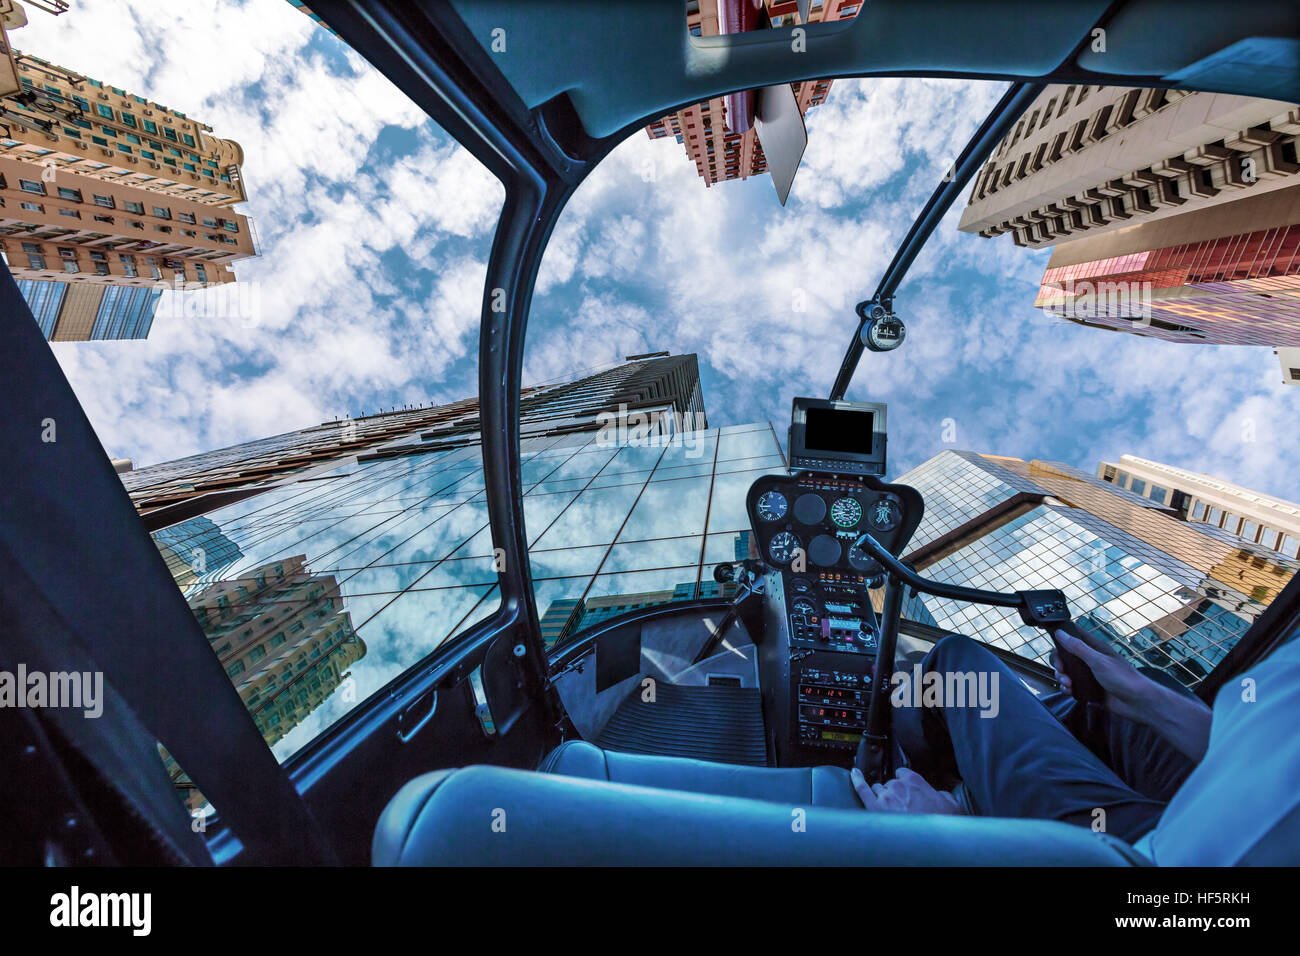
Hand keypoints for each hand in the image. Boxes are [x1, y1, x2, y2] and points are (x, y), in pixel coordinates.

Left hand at [851, 767, 964, 814]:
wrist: (931, 841)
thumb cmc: (941, 823)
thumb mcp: (951, 804)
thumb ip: (941, 793)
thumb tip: (939, 794)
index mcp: (914, 781)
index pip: (903, 772)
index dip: (904, 780)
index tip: (906, 786)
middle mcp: (897, 786)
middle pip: (890, 782)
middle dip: (895, 792)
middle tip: (903, 804)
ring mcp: (884, 797)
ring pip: (878, 789)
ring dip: (882, 795)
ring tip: (890, 807)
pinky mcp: (874, 808)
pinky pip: (862, 790)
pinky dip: (857, 781)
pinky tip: (855, 775)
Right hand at [1055, 628, 1211, 758]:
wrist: (1138, 703)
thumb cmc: (1124, 678)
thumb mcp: (1099, 661)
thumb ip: (1078, 648)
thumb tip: (1060, 633)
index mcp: (1094, 648)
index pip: (1073, 635)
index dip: (1061, 636)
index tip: (1053, 642)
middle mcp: (1090, 659)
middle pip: (1065, 656)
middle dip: (1059, 663)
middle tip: (1062, 671)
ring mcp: (1089, 674)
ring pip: (1067, 672)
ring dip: (1062, 677)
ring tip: (1068, 684)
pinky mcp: (1089, 688)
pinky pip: (1071, 686)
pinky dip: (1067, 688)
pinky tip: (1070, 691)